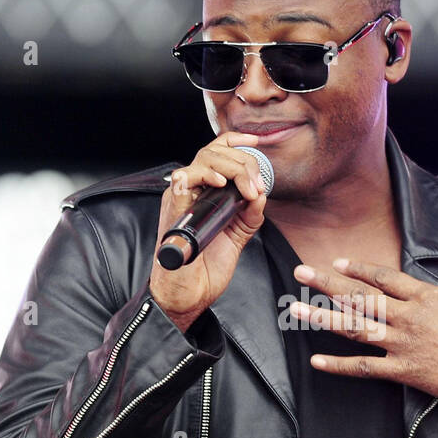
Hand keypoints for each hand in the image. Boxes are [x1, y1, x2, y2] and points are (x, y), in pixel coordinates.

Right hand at [149, 131, 266, 331]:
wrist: (188, 296)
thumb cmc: (205, 269)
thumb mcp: (237, 237)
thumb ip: (250, 215)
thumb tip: (262, 194)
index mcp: (203, 194)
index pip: (216, 153)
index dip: (236, 142)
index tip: (257, 143)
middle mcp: (190, 192)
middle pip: (214, 151)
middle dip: (243, 161)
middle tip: (256, 186)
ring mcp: (181, 199)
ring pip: (202, 159)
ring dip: (231, 168)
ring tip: (247, 189)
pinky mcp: (174, 210)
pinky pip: (184, 179)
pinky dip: (204, 175)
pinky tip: (220, 184)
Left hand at [286, 221, 437, 411]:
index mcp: (425, 296)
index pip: (384, 278)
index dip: (358, 269)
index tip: (336, 261)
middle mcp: (408, 318)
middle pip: (360, 297)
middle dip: (327, 284)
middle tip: (301, 273)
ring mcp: (403, 345)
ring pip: (355, 328)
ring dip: (324, 318)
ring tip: (296, 310)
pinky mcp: (404, 371)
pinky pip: (365, 368)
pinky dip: (340, 365)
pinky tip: (316, 361)